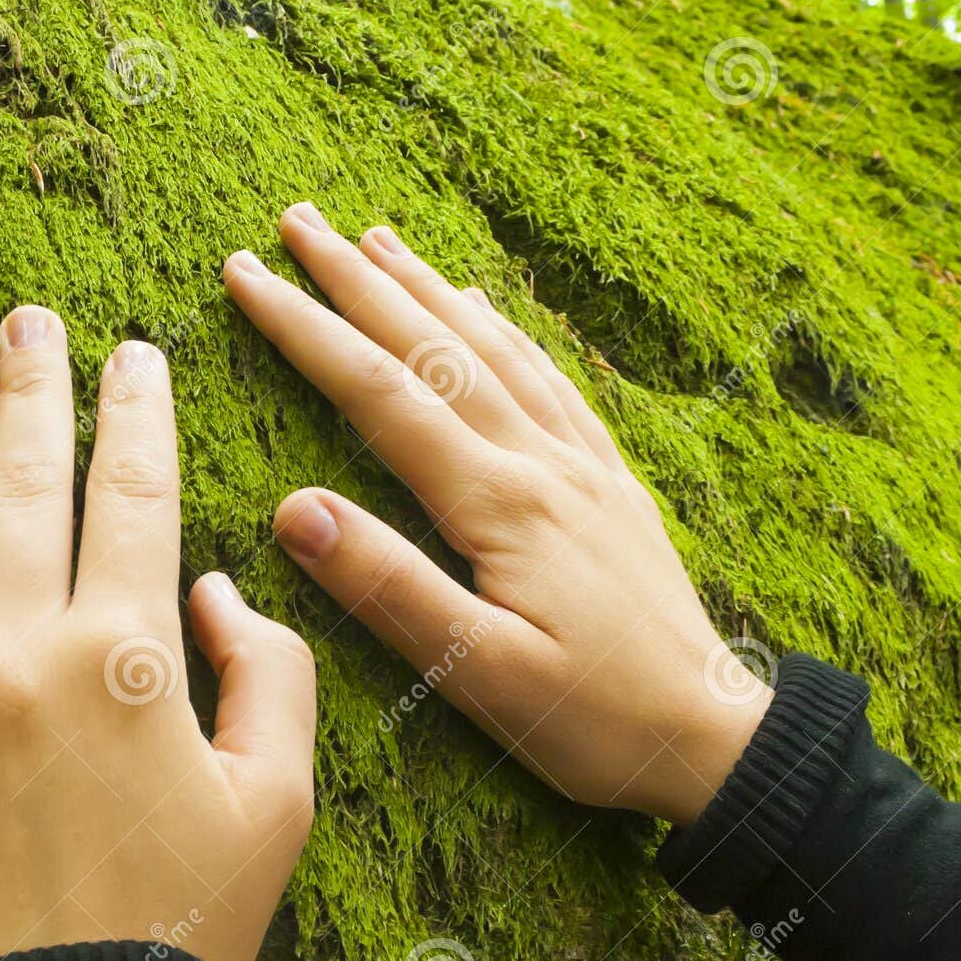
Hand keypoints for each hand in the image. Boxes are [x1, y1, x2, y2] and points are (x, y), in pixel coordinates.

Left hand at [0, 309, 314, 960]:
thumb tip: (212, 584)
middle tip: (32, 319)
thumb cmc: (180, 922)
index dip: (136, 410)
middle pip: (24, 484)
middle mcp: (17, 655)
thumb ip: (266, 671)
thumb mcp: (279, 801)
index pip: (134, 493)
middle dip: (34, 388)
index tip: (132, 353)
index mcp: (128, 658)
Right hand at [223, 204, 769, 826]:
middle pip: (435, 347)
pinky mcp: (609, 485)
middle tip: (296, 221)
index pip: (381, 394)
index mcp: (501, 504)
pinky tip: (489, 309)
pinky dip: (508, 331)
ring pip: (494, 349)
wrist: (713, 739)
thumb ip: (390, 588)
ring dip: (428, 288)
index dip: (307, 330)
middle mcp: (542, 462)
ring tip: (377, 237)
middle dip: (356, 280)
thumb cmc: (593, 721)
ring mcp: (582, 466)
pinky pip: (551, 381)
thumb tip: (292, 509)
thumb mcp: (482, 675)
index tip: (247, 278)